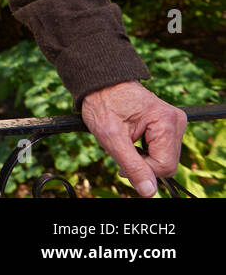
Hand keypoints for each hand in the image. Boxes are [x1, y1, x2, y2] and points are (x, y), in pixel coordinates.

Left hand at [80, 81, 186, 197]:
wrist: (99, 82)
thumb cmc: (102, 103)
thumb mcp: (111, 137)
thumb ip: (132, 166)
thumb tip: (149, 191)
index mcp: (166, 122)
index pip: (165, 166)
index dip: (143, 169)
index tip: (122, 160)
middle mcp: (176, 121)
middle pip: (166, 163)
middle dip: (143, 162)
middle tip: (122, 147)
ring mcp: (174, 122)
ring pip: (164, 157)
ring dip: (143, 156)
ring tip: (125, 139)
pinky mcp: (168, 124)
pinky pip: (161, 149)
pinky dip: (145, 149)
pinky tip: (132, 137)